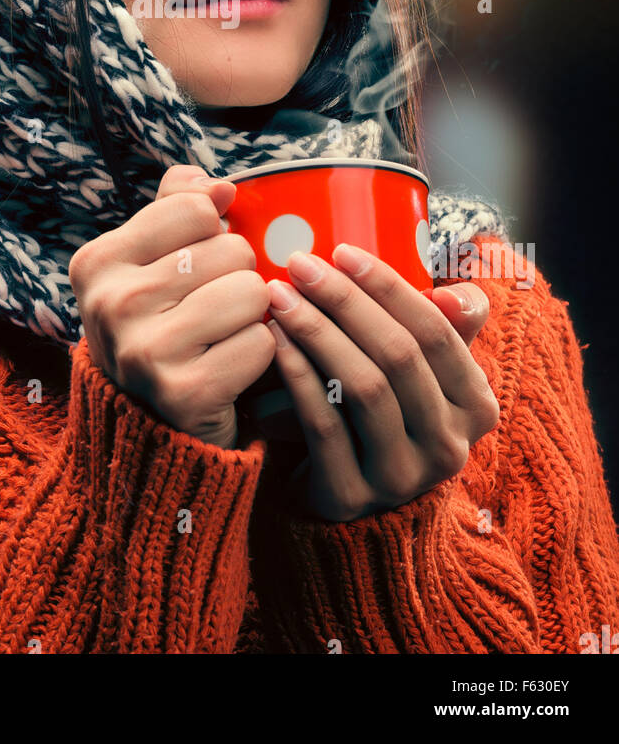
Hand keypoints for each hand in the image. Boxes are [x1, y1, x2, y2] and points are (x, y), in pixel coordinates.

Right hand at [68, 167, 274, 448]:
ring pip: (250, 292)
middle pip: (231, 250)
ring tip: (224, 334)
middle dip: (238, 275)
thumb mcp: (153, 260)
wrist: (151, 423)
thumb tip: (221, 185)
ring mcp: (143, 350)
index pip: (196, 208)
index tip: (194, 266)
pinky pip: (260, 342)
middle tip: (213, 309)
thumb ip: (179, 207)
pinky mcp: (183, 393)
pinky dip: (259, 354)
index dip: (214, 233)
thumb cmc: (162, 324)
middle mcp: (110, 303)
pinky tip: (230, 368)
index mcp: (98, 261)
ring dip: (253, 314)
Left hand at [262, 243, 500, 521]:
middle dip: (344, 300)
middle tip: (299, 263)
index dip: (388, 286)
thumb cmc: (385, 411)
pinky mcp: (352, 497)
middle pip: (398, 355)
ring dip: (317, 332)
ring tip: (280, 296)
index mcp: (476, 406)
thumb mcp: (423, 369)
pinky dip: (297, 375)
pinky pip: (324, 425)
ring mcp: (402, 478)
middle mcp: (449, 447)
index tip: (341, 250)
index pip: (436, 331)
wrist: (349, 494)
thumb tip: (451, 292)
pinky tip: (273, 340)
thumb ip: (446, 324)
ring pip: (363, 387)